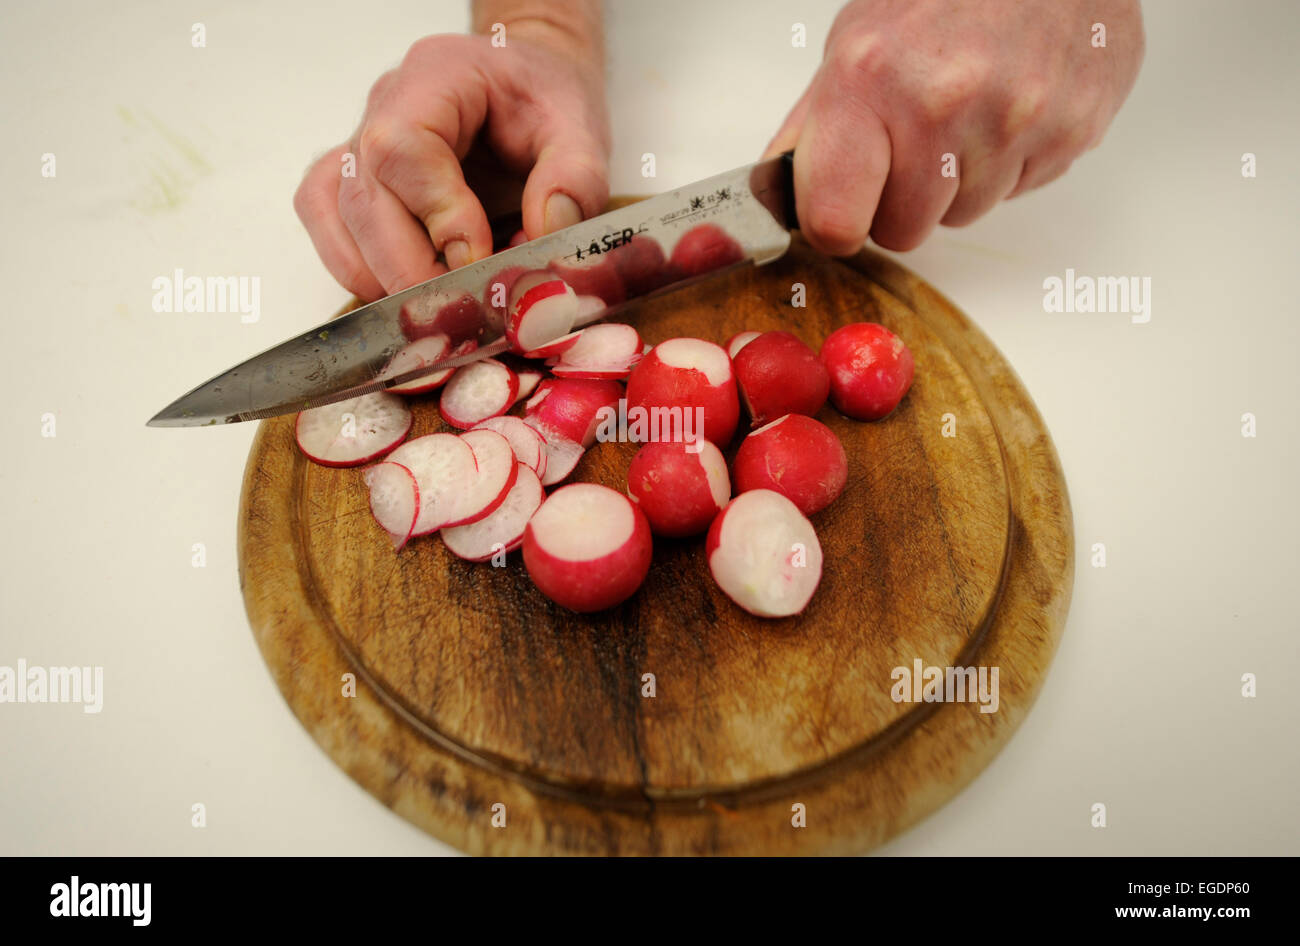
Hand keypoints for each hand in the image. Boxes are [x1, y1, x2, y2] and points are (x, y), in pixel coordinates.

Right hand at [294, 20, 608, 300]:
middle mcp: (383, 107)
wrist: (525, 83)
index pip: (403, 148)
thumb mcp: (580, 126)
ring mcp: (359, 144)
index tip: (479, 258)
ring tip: (440, 305)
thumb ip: (575, 178)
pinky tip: (407, 292)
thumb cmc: (544, 99)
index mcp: (436, 77)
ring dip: (379, 275)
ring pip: (332, 214)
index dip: (436, 214)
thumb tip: (546, 236)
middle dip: (407, 267)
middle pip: (361, 194)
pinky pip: (327, 224)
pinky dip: (358, 269)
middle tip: (461, 306)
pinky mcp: (354, 181)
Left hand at [765, 0, 1144, 253]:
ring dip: (960, 180)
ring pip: (962, 216)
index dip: (835, 222)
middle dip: (903, 198)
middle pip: (902, 231)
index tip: (843, 205)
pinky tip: (1010, 104)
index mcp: (870, 79)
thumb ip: (815, 123)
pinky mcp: (1070, 131)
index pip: (834, 222)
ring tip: (971, 109)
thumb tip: (776, 189)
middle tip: (917, 136)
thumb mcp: (858, 38)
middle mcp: (942, 103)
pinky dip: (1011, 161)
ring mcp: (1013, 120)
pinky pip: (1018, 192)